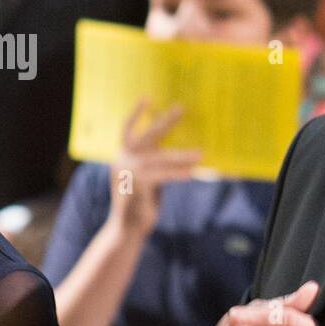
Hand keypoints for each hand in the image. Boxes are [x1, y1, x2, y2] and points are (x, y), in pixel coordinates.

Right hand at [109, 98, 201, 234]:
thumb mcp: (146, 179)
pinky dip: (178, 174)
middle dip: (165, 122)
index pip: (128, 129)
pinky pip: (163, 176)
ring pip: (160, 158)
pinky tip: (193, 173)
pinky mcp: (138, 186)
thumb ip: (154, 164)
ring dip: (182, 155)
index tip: (148, 97)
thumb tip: (179, 152)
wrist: (126, 228)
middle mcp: (124, 160)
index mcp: (123, 156)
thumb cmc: (140, 203)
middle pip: (147, 136)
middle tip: (181, 108)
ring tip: (201, 153)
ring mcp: (129, 172)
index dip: (137, 114)